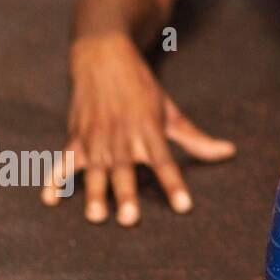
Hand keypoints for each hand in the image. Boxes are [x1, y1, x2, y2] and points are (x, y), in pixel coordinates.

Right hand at [42, 33, 235, 225]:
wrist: (105, 59)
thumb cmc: (142, 89)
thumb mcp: (170, 111)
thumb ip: (195, 139)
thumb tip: (228, 152)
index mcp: (149, 130)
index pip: (165, 162)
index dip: (174, 185)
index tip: (184, 206)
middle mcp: (122, 136)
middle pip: (125, 170)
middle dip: (127, 194)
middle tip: (129, 220)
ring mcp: (96, 137)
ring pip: (95, 170)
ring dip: (95, 193)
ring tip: (97, 216)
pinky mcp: (76, 137)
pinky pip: (63, 161)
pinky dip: (55, 180)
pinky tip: (51, 200)